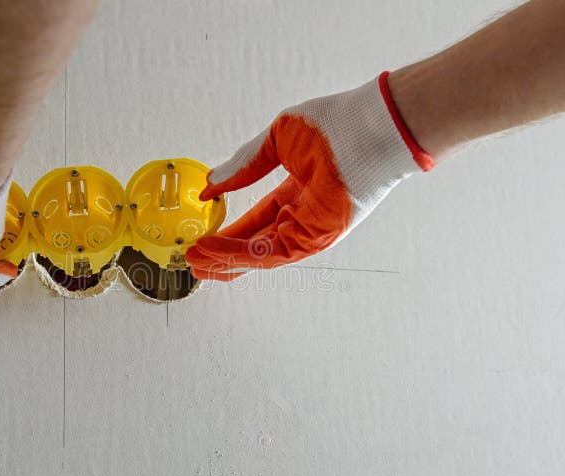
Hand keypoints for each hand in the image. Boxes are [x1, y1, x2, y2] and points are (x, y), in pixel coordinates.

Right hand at [186, 72, 433, 280]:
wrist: (369, 126)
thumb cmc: (336, 125)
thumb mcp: (277, 141)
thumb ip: (244, 166)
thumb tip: (213, 182)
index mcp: (298, 191)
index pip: (258, 218)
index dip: (230, 228)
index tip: (204, 234)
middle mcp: (305, 215)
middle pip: (257, 243)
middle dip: (224, 253)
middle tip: (195, 260)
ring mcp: (312, 228)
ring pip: (261, 255)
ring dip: (226, 259)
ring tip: (197, 261)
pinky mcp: (317, 237)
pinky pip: (272, 253)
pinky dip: (241, 254)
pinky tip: (215, 250)